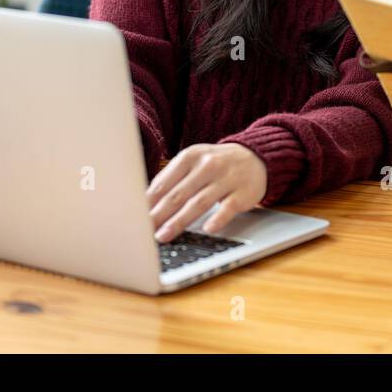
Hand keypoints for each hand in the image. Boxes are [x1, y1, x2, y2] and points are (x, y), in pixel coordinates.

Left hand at [146, 142, 267, 241]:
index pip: (164, 182)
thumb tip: (145, 202)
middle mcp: (208, 165)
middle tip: (143, 230)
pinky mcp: (242, 193)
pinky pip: (228, 208)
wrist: (256, 157)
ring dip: (179, 221)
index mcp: (190, 156)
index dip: (148, 201)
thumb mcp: (194, 162)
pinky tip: (207, 229)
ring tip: (163, 235)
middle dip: (158, 214)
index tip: (134, 217)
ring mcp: (226, 179)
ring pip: (199, 202)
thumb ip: (172, 178)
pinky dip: (218, 219)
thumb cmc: (217, 164)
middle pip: (178, 194)